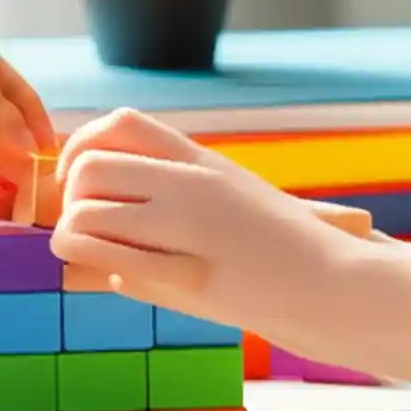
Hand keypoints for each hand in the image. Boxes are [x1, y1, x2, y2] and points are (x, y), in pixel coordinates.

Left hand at [49, 108, 375, 338]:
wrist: (341, 286)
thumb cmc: (286, 248)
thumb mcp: (232, 202)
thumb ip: (173, 198)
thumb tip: (111, 210)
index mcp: (203, 161)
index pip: (120, 124)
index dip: (81, 148)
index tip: (80, 181)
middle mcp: (193, 184)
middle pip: (90, 169)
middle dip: (70, 200)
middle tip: (82, 227)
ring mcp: (190, 228)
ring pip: (85, 215)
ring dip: (73, 238)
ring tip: (90, 255)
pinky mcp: (190, 277)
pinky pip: (110, 264)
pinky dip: (95, 269)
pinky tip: (113, 276)